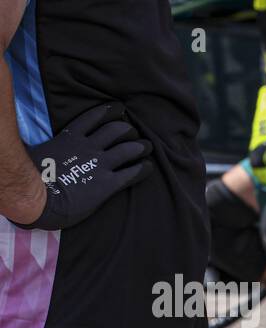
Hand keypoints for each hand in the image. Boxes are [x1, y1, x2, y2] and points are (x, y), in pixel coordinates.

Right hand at [13, 102, 154, 230]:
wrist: (39, 198)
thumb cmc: (33, 176)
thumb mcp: (40, 151)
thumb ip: (50, 144)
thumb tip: (43, 142)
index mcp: (70, 137)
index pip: (93, 118)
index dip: (109, 111)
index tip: (119, 108)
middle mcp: (89, 147)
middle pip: (116, 130)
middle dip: (128, 130)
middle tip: (135, 133)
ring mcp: (100, 164)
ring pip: (128, 149)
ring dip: (141, 147)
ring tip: (148, 147)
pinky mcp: (108, 184)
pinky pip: (132, 173)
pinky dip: (143, 169)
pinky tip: (149, 168)